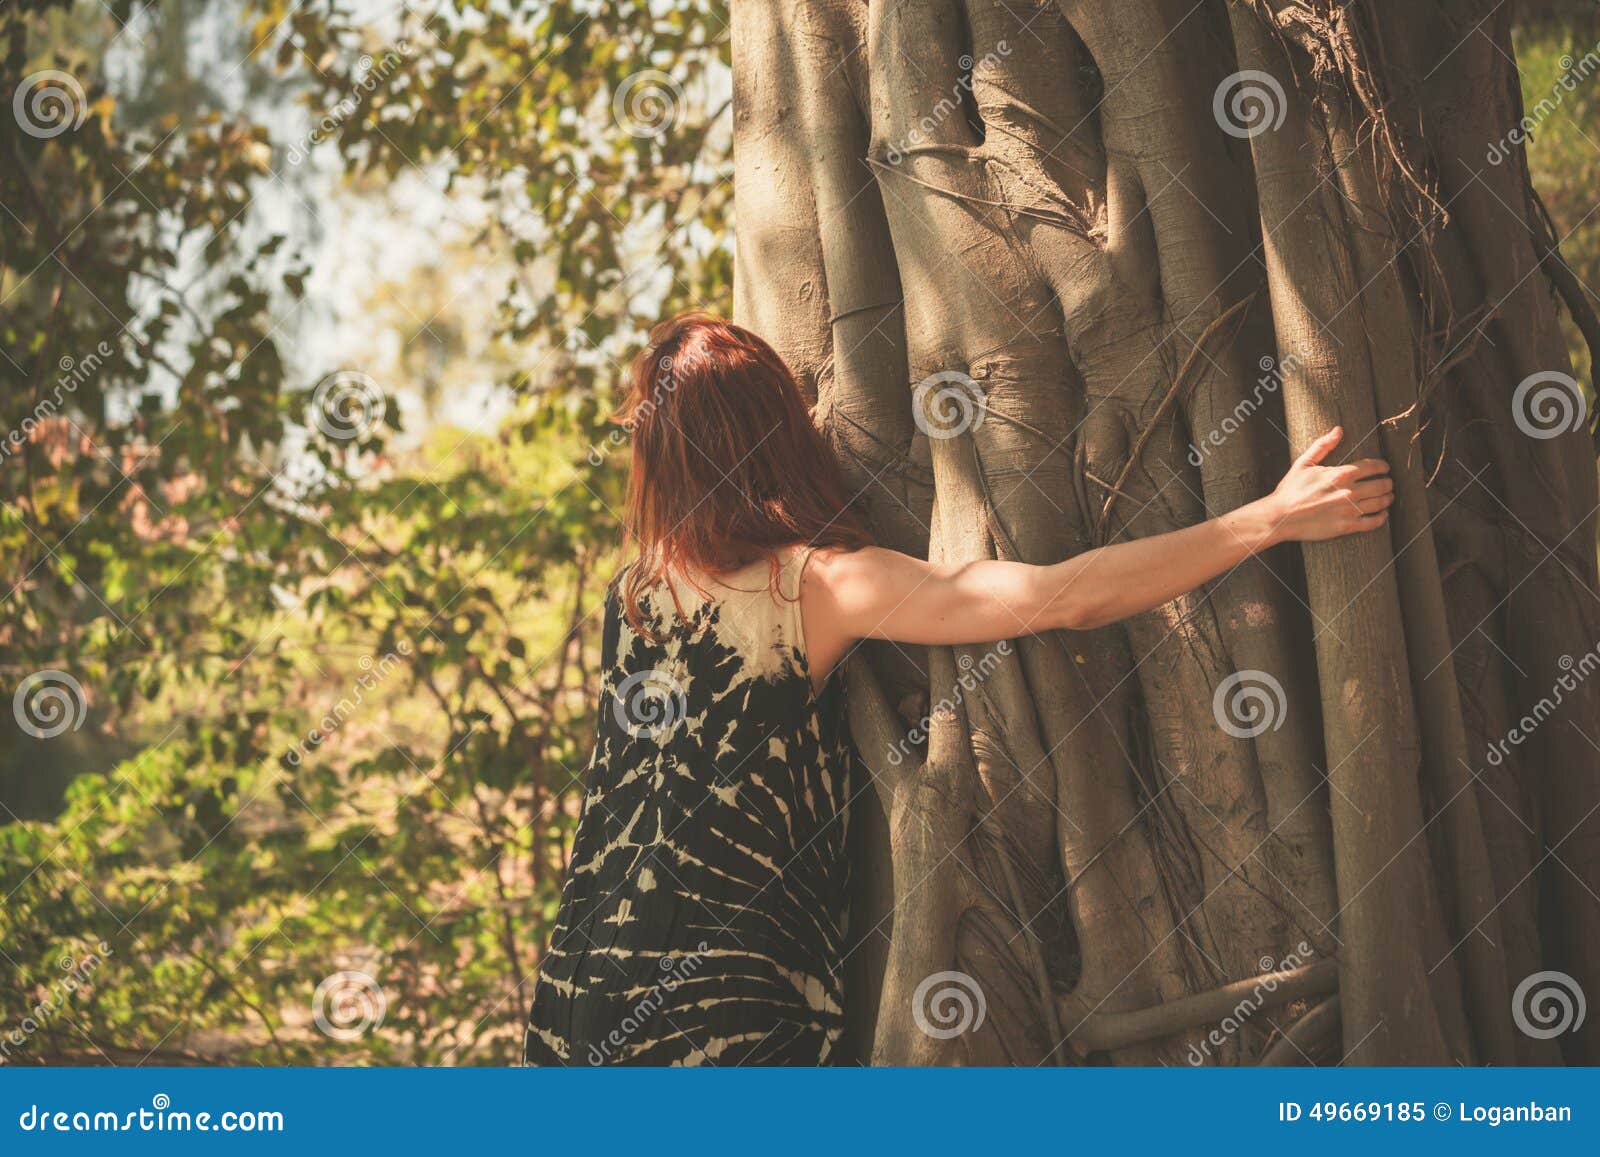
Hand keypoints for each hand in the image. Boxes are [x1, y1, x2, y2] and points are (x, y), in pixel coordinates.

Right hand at [1263, 426, 1393, 543]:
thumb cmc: (1290, 490)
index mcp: (1340, 474)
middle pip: (1382, 485)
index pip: (1373, 466)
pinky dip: (1382, 518)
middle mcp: (1349, 491)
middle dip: (1388, 483)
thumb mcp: (1303, 463)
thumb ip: (1323, 445)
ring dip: (1388, 499)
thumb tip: (1339, 430)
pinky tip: (1382, 514)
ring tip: (1388, 497)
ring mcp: (1349, 510)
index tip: (1385, 468)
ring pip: (1381, 503)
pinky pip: (1373, 522)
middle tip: (1388, 483)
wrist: (1279, 517)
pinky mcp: (1347, 526)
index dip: (1383, 466)